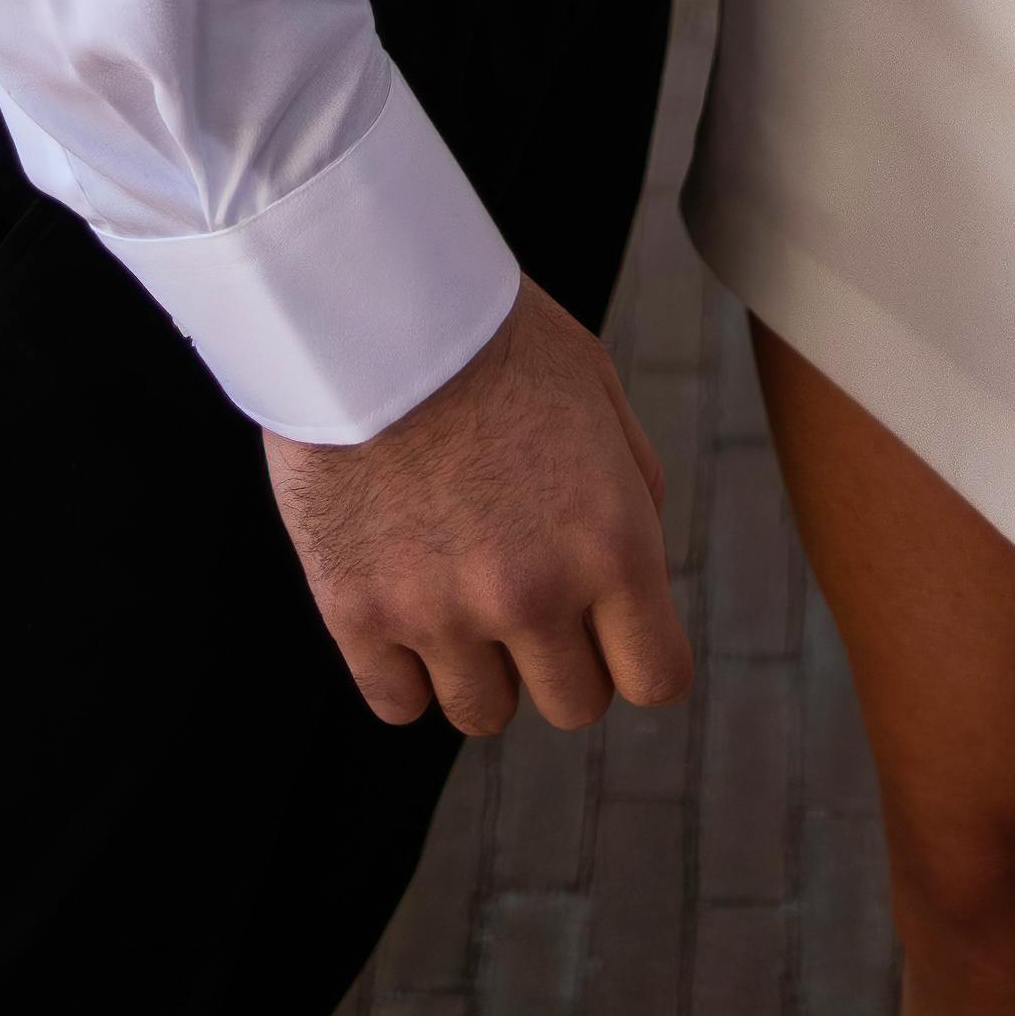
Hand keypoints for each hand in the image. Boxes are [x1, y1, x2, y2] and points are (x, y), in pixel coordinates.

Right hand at [265, 275, 695, 737]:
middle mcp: (534, 594)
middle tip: (524, 589)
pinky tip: (401, 604)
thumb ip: (630, 490)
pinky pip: (398, 703)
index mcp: (612, 542)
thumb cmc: (490, 336)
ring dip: (479, 664)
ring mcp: (441, 613)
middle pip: (573, 704)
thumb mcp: (596, 392)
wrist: (368, 303)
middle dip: (560, 657)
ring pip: (483, 712)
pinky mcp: (358, 614)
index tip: (611, 631)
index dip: (637, 656)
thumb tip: (637, 573)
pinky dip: (402, 669)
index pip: (656, 678)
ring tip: (455, 584)